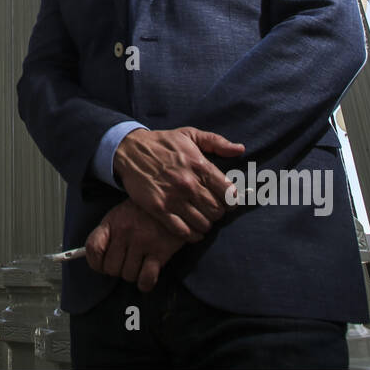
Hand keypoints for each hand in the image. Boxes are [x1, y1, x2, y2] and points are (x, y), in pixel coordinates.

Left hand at [85, 200, 185, 291]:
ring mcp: (143, 241)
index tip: (101, 266)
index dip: (95, 263)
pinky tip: (148, 275)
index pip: (93, 248)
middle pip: (111, 268)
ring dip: (134, 274)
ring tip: (140, 263)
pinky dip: (145, 283)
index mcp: (112, 222)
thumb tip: (96, 258)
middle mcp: (125, 231)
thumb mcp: (120, 214)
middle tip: (126, 263)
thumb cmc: (143, 212)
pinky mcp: (161, 250)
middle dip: (118, 270)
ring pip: (128, 275)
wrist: (172, 201)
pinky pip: (146, 278)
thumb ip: (107, 234)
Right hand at [113, 127, 244, 240]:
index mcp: (199, 165)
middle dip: (218, 212)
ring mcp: (173, 198)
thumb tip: (240, 150)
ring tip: (202, 219)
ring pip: (203, 223)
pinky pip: (183, 231)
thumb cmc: (163, 143)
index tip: (226, 200)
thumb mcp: (190, 135)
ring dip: (206, 224)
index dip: (231, 200)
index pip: (228, 193)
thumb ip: (217, 142)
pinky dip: (192, 235)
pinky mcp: (159, 209)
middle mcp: (188, 183)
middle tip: (212, 210)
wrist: (130, 150)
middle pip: (217, 211)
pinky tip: (193, 231)